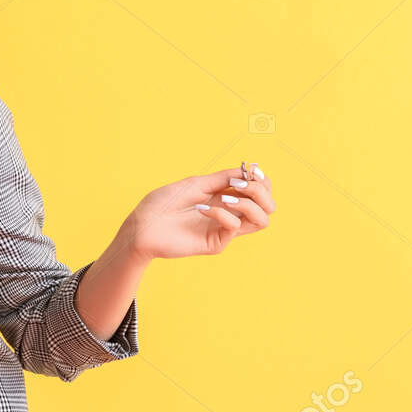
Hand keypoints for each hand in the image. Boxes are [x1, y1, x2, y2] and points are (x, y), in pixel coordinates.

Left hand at [124, 163, 277, 259]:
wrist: (142, 225)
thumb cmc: (164, 203)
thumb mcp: (197, 183)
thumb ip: (225, 178)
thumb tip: (254, 169)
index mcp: (227, 198)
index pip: (261, 191)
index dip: (262, 180)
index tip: (249, 170)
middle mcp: (230, 214)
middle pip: (269, 206)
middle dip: (260, 190)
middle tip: (240, 184)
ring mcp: (225, 230)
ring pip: (262, 220)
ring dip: (249, 203)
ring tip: (226, 197)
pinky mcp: (217, 243)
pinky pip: (234, 227)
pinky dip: (221, 212)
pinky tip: (202, 209)